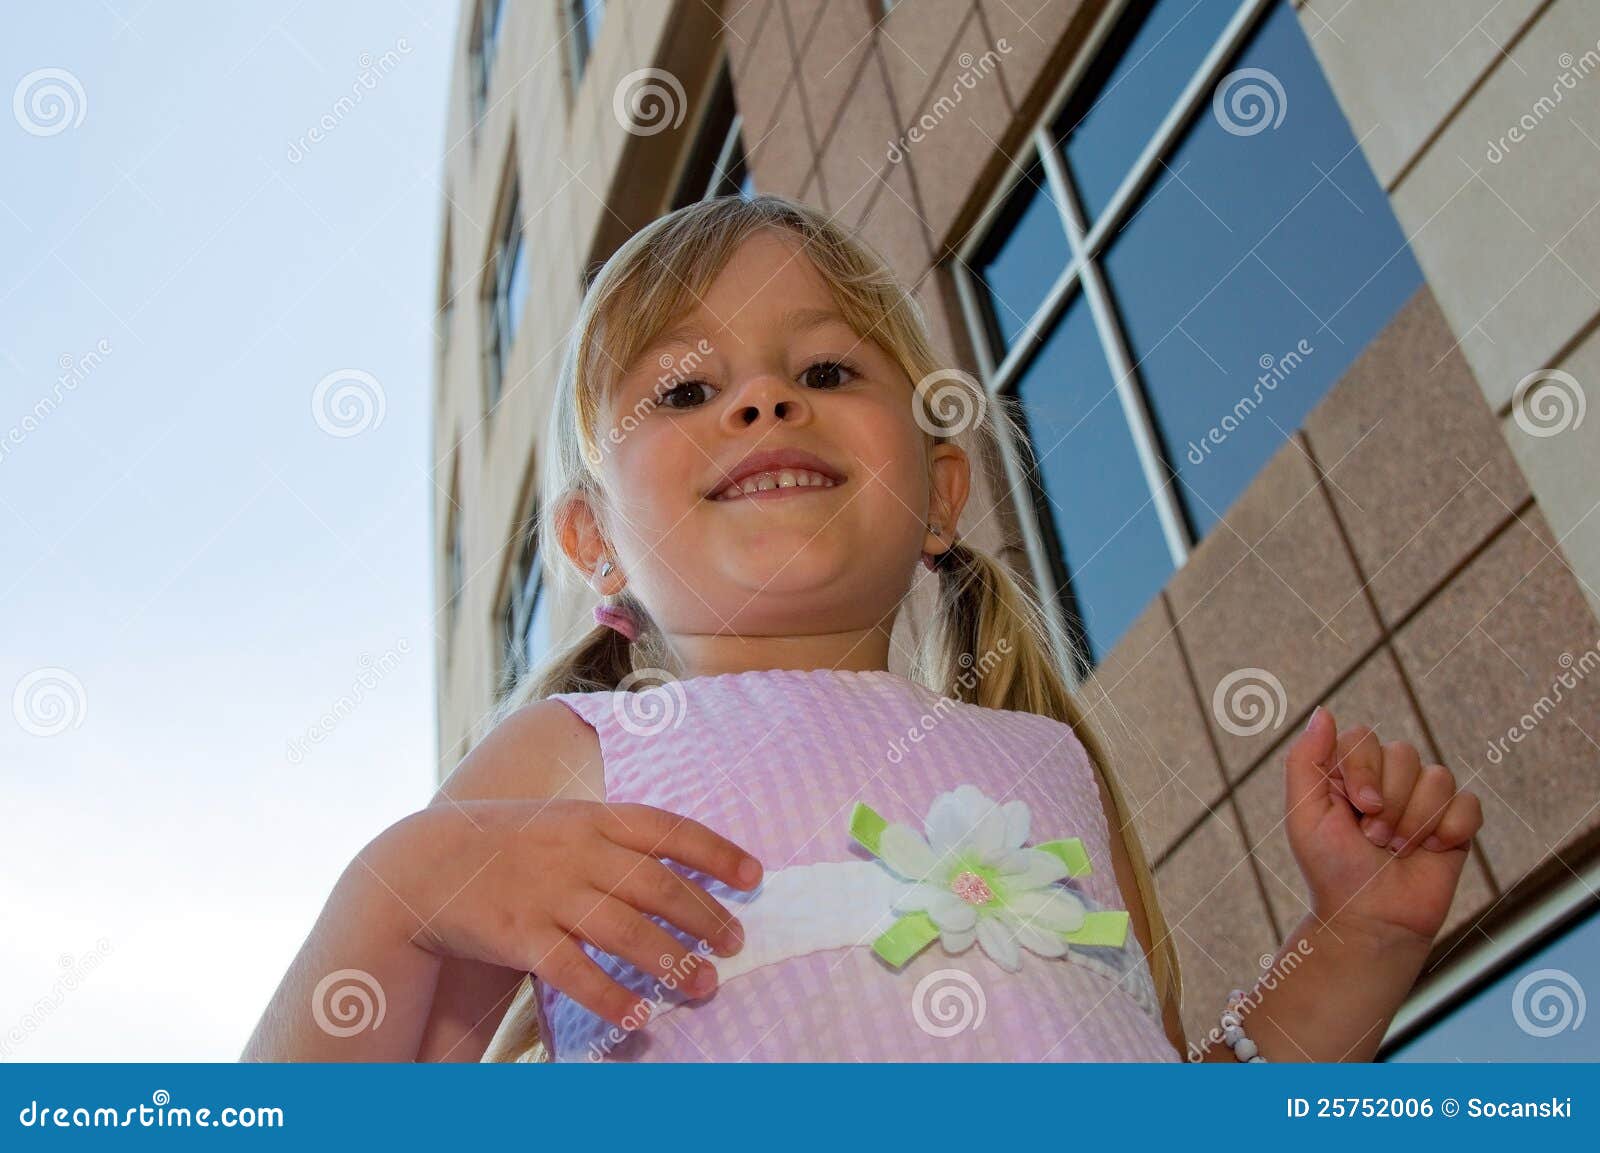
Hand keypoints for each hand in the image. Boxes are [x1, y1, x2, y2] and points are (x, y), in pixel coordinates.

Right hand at [365, 799, 762, 1028]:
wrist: (426, 864)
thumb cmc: (512, 845)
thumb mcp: (567, 821)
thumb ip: (618, 841)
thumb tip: (685, 871)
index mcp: (594, 817)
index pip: (669, 828)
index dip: (716, 852)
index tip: (755, 876)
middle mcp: (577, 851)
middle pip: (657, 885)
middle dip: (704, 916)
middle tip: (735, 944)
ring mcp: (548, 893)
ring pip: (624, 931)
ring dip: (671, 959)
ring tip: (706, 984)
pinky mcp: (520, 934)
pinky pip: (575, 971)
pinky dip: (611, 994)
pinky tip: (641, 1014)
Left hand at [1283, 707, 1482, 948]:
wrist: (1372, 921)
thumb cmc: (1333, 870)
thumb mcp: (1304, 814)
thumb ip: (1305, 760)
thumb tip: (1324, 712)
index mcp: (1349, 772)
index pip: (1365, 738)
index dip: (1365, 771)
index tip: (1359, 808)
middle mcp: (1387, 780)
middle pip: (1404, 754)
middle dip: (1390, 803)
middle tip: (1375, 839)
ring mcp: (1423, 800)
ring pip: (1438, 777)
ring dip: (1416, 821)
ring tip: (1398, 850)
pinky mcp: (1456, 824)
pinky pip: (1468, 802)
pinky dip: (1450, 830)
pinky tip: (1432, 851)